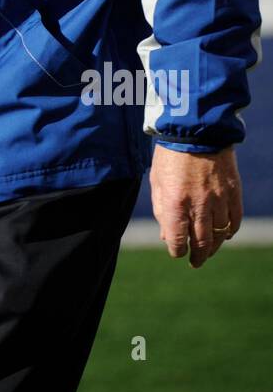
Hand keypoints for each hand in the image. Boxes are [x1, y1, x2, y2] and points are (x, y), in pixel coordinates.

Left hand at [150, 143, 241, 268]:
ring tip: (208, 250)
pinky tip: (224, 234)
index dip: (177, 250)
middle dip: (198, 256)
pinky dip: (230, 231)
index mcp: (175, 202)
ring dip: (214, 247)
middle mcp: (199, 204)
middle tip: (195, 262)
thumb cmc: (171, 155)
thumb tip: (167, 236)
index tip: (177, 251)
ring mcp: (219, 199)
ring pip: (220, 234)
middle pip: (201, 242)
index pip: (178, 240)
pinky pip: (234, 220)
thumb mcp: (157, 181)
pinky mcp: (233, 192)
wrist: (196, 129)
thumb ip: (161, 210)